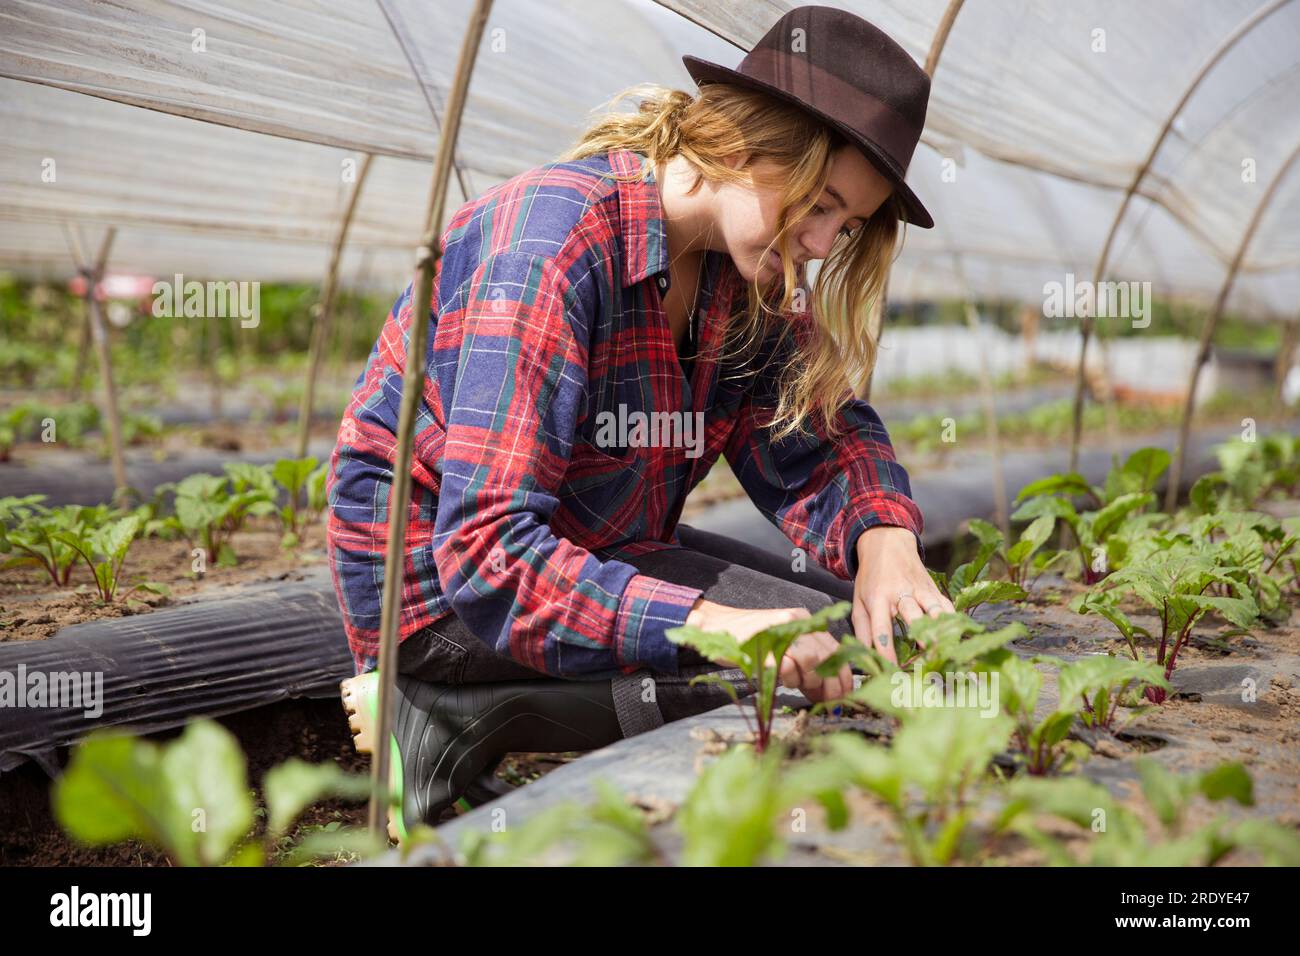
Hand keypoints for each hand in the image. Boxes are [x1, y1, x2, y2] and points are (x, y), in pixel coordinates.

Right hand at [685, 600, 853, 702]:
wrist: (715, 625)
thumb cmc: (750, 641)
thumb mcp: (784, 647)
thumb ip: (806, 664)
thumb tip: (829, 690)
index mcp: (804, 620)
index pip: (836, 649)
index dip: (844, 675)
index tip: (845, 695)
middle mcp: (796, 620)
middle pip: (826, 656)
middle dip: (827, 683)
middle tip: (821, 698)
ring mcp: (779, 630)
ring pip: (810, 659)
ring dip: (805, 679)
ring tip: (792, 683)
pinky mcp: (763, 643)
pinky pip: (785, 665)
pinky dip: (786, 677)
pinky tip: (779, 678)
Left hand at [852, 526, 953, 664]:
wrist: (887, 543)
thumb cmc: (871, 577)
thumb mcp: (858, 600)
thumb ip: (862, 630)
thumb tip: (866, 656)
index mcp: (878, 597)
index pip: (881, 626)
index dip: (886, 649)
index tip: (891, 669)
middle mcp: (900, 593)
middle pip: (912, 614)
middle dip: (921, 634)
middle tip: (927, 655)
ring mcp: (919, 589)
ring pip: (934, 607)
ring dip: (942, 626)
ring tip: (948, 644)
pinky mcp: (933, 588)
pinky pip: (946, 604)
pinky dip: (953, 618)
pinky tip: (959, 633)